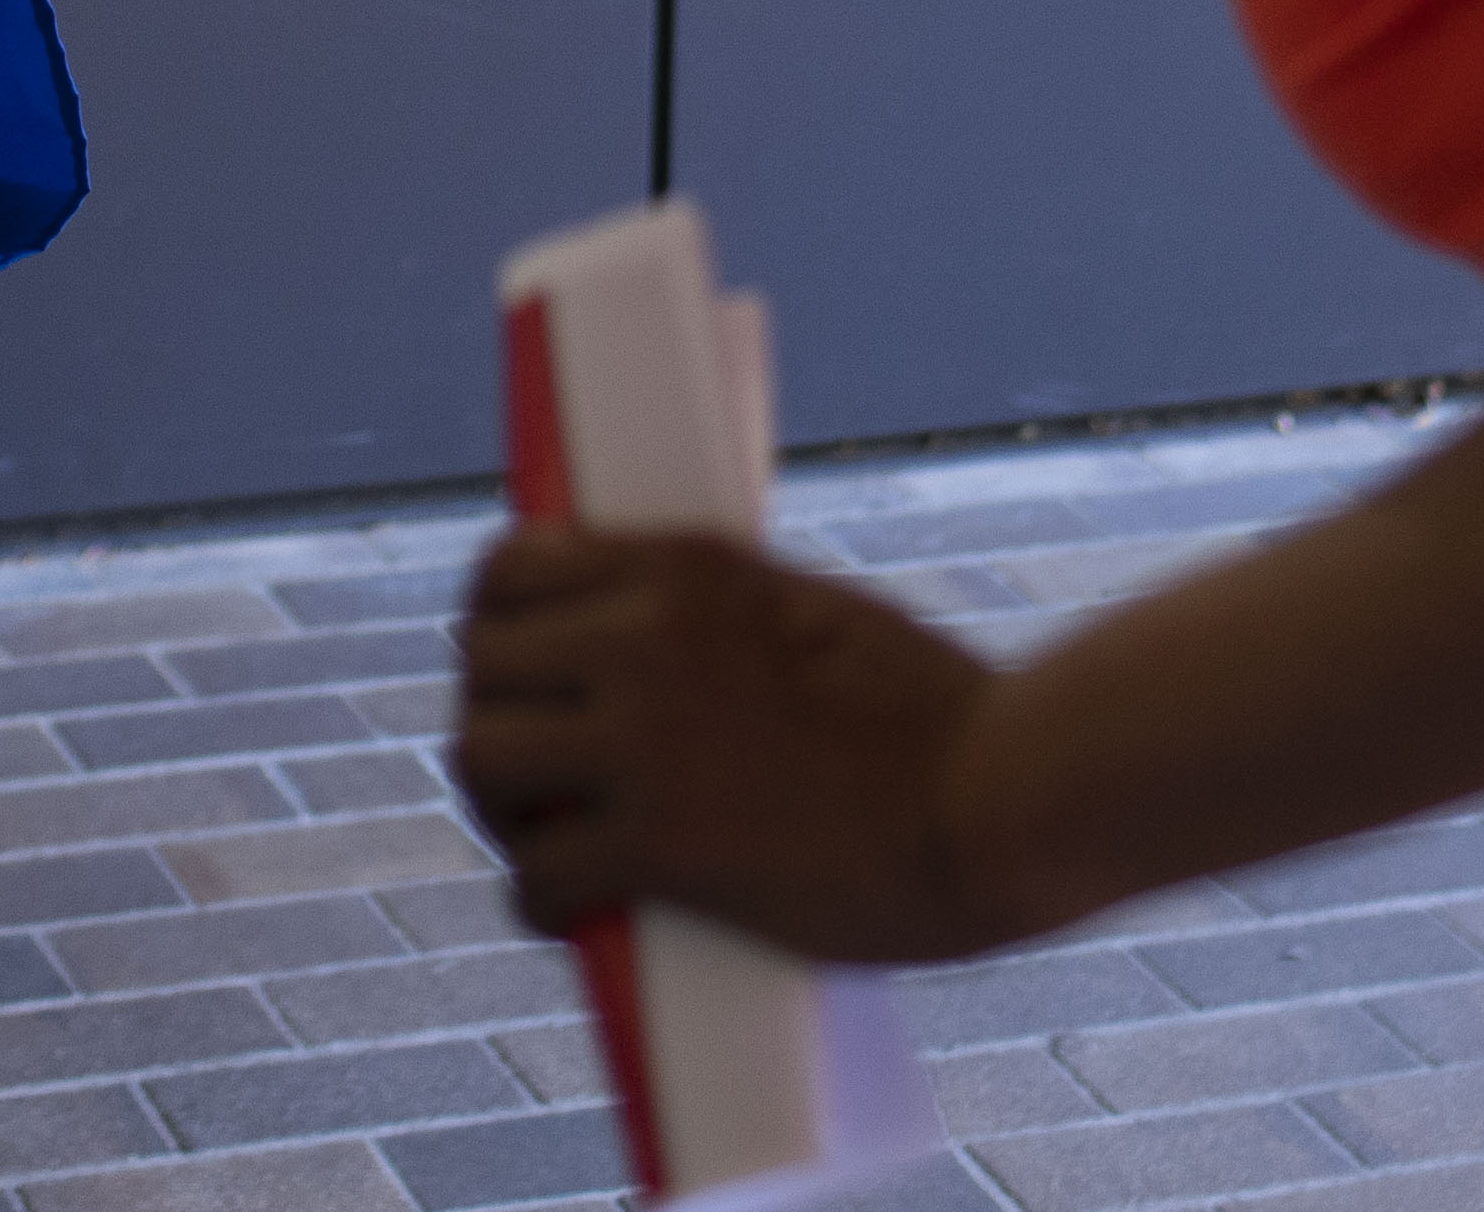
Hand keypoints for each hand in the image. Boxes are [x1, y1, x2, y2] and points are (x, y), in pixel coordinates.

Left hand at [449, 528, 1026, 963]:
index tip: (524, 675)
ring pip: (481, 760)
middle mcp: (646, 636)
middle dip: (495, 725)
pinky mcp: (661, 843)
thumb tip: (662, 666)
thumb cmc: (942, 719)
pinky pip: (536, 872)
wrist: (1005, 795)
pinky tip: (578, 915)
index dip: (498, 628)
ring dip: (504, 812)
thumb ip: (723, 628)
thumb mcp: (813, 618)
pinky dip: (543, 901)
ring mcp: (646, 739)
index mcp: (688, 568)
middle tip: (538, 782)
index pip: (512, 569)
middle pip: (479, 667)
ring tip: (550, 843)